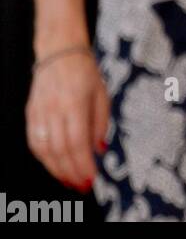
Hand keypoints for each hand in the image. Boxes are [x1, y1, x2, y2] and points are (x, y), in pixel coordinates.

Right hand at [25, 51, 110, 189]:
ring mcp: (39, 112)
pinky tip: (54, 166)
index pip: (77, 142)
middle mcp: (54, 109)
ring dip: (56, 170)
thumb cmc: (84, 73)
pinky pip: (34, 142)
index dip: (82, 164)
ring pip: (44, 150)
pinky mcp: (31, 114)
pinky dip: (44, 158)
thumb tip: (99, 151)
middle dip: (71, 173)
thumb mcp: (102, 94)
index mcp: (74, 102)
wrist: (59, 51)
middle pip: (60, 150)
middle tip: (81, 186)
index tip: (91, 179)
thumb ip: (100, 124)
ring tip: (69, 181)